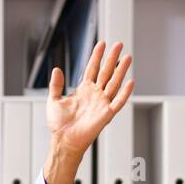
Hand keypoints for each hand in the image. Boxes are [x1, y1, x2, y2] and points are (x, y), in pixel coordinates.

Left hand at [46, 40, 133, 154]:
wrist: (63, 140)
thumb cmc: (59, 124)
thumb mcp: (54, 100)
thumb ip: (56, 85)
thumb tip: (56, 69)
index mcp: (84, 90)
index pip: (92, 68)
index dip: (96, 56)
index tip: (102, 43)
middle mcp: (95, 94)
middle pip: (106, 72)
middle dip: (112, 58)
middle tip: (119, 44)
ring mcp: (102, 103)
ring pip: (114, 83)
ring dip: (121, 70)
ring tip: (127, 57)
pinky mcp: (106, 114)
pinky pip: (118, 102)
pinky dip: (124, 93)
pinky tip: (130, 82)